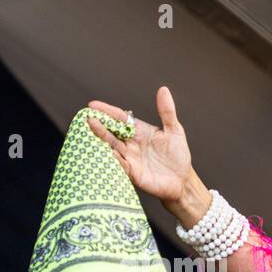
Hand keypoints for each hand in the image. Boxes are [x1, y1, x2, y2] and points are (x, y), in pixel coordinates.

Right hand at [85, 86, 206, 222]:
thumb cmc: (178, 156)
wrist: (182, 181)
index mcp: (139, 131)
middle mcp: (131, 143)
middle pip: (111, 131)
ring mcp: (129, 157)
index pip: (120, 118)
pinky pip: (118, 164)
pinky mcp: (131, 172)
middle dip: (99, 124)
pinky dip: (111, 158)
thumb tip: (163, 90)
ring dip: (101, 138)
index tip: (93, 104)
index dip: (107, 111)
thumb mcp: (175, 131)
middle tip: (88, 117)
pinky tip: (104, 151)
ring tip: (91, 129)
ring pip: (111, 146)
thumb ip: (167, 112)